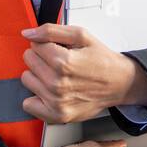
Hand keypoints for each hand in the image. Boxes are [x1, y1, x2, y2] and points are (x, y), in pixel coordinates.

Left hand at [19, 24, 146, 123]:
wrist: (119, 83)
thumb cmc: (101, 59)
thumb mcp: (81, 35)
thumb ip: (51, 31)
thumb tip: (27, 34)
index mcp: (63, 62)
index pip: (34, 45)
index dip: (46, 44)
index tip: (58, 48)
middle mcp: (57, 84)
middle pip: (29, 60)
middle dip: (41, 57)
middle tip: (59, 61)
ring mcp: (56, 102)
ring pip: (27, 79)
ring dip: (38, 75)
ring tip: (57, 75)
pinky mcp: (56, 115)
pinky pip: (28, 104)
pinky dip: (36, 97)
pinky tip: (51, 91)